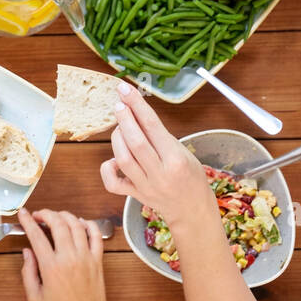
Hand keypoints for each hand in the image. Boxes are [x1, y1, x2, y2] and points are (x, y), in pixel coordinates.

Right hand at [18, 208, 107, 300]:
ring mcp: (87, 258)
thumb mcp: (34, 298)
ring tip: (55, 217)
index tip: (23, 213)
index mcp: (51, 268)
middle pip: (58, 223)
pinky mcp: (98, 261)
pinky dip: (88, 224)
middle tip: (38, 215)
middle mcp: (70, 258)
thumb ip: (28, 272)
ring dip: (64, 215)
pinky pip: (96, 235)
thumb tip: (27, 252)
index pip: (37, 235)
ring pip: (77, 224)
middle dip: (46, 213)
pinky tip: (79, 223)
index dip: (28, 221)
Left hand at [98, 84, 214, 228]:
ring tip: (119, 126)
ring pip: (123, 159)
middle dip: (124, 119)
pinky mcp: (135, 195)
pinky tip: (112, 159)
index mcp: (176, 159)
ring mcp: (146, 186)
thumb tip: (138, 113)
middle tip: (119, 104)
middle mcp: (160, 173)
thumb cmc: (191, 177)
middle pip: (136, 142)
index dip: (138, 105)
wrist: (193, 210)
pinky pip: (113, 183)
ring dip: (116, 138)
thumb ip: (162, 137)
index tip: (126, 90)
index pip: (153, 126)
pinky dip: (107, 168)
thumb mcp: (185, 153)